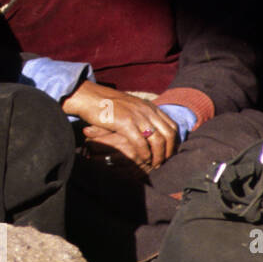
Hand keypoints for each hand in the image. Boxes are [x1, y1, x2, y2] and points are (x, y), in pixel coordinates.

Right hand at [63, 81, 177, 170]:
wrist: (88, 97)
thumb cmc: (105, 104)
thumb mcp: (129, 106)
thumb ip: (140, 114)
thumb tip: (148, 128)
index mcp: (149, 106)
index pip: (172, 125)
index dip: (174, 142)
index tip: (170, 152)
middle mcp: (147, 110)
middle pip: (168, 134)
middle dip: (169, 151)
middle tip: (164, 161)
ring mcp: (137, 116)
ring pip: (158, 140)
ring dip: (158, 155)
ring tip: (155, 164)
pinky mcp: (125, 122)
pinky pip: (141, 142)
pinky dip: (144, 154)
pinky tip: (143, 159)